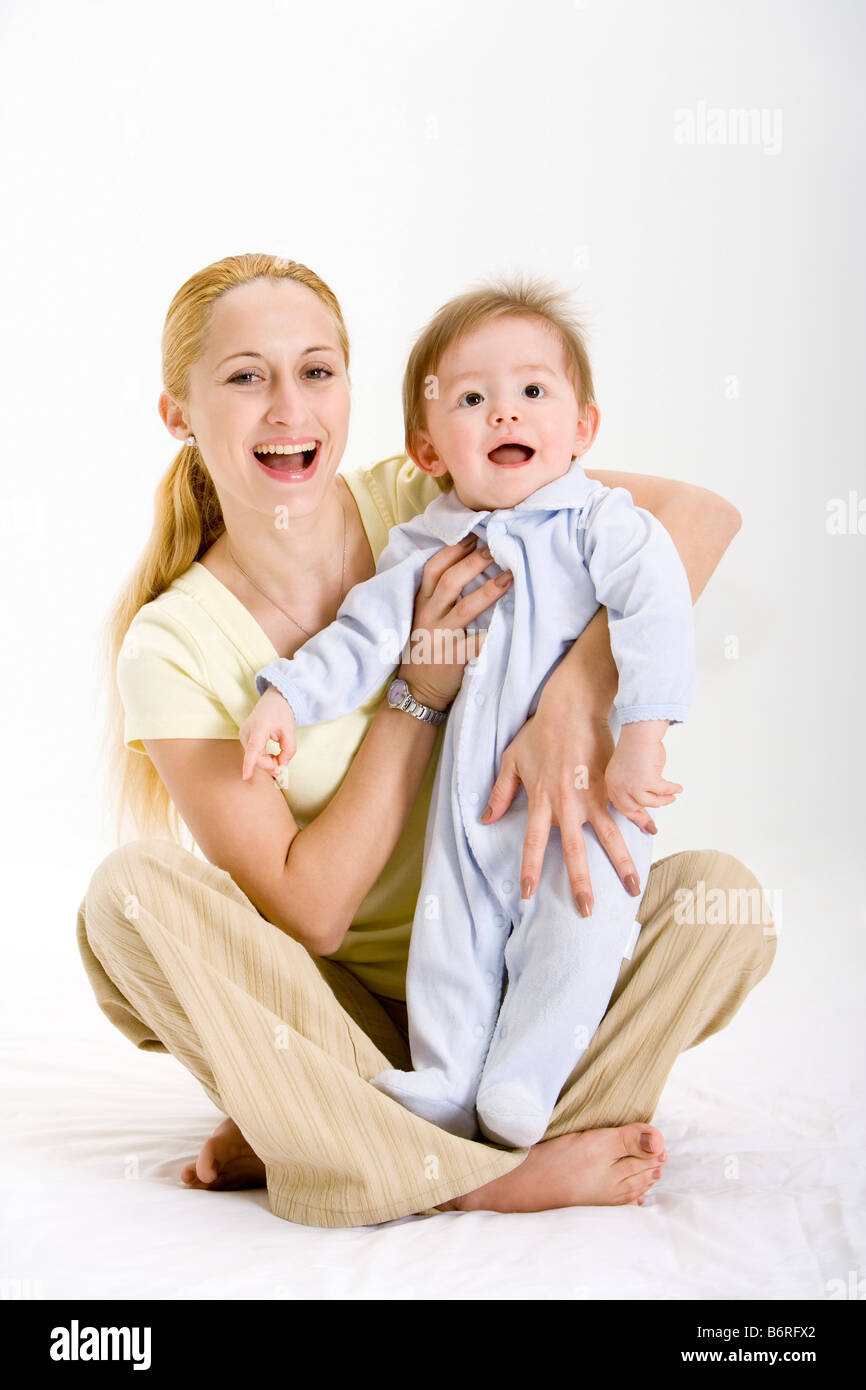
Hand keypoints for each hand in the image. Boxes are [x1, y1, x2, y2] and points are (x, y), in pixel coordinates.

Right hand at [239, 686, 297, 781]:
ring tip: (278, 758)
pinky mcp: (244, 738)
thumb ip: (289, 750)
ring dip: (267, 762)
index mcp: (259, 728)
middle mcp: (247, 733)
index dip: (250, 764)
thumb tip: (282, 766)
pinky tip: (272, 756)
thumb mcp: (290, 730)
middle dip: (269, 765)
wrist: (272, 700)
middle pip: (256, 757)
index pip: (253, 748)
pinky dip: (263, 758)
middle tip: (282, 769)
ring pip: (254, 757)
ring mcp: (243, 736)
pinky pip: (252, 754)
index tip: (246, 776)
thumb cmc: (280, 713)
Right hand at [396, 536, 512, 710]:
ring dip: (489, 590)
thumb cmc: (425, 650)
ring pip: (465, 608)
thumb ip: (438, 597)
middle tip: (495, 549)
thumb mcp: (423, 619)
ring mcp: (441, 638)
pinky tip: (512, 621)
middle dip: (473, 563)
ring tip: (510, 576)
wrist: (417, 690)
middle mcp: (429, 617)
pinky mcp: (453, 658)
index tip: (472, 537)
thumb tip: (467, 566)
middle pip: (449, 582)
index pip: (432, 570)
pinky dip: (493, 633)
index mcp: (421, 605)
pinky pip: (476, 643)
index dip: (452, 551)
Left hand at [482, 709, 658, 915]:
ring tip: (633, 889)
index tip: (528, 895)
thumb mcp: (511, 761)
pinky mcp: (611, 784)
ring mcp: (592, 796)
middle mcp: (567, 804)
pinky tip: (652, 837)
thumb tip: (485, 820)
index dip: (531, 870)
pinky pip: (628, 809)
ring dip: (622, 865)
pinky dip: (642, 823)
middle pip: (575, 852)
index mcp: (541, 801)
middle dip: (581, 884)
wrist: (570, 707)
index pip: (533, 844)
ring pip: (609, 838)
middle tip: (587, 911)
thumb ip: (500, 794)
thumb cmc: (539, 732)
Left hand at [605, 721, 682, 818]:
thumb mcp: (627, 769)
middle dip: (647, 814)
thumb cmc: (636, 746)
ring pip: (650, 802)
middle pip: (633, 808)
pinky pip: (663, 791)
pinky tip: (679, 788)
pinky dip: (672, 789)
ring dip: (664, 800)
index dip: (633, 815)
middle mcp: (618, 786)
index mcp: (611, 782)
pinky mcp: (647, 782)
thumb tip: (646, 800)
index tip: (644, 823)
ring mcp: (632, 786)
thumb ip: (631, 784)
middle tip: (659, 816)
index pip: (620, 805)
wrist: (640, 732)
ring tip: (672, 797)